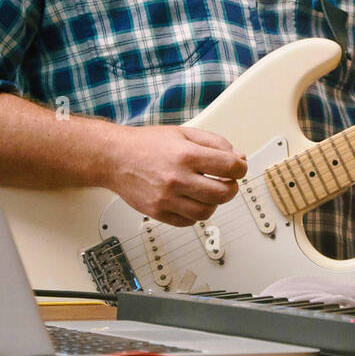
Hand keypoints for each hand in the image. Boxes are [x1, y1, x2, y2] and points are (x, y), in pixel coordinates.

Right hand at [103, 125, 246, 226]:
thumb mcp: (185, 133)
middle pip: (223, 193)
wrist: (114, 157)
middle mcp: (177, 178)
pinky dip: (196, 214)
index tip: (238, 168)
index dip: (240, 167)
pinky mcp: (157, 212)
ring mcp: (166, 198)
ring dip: (215, 203)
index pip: (230, 167)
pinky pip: (188, 222)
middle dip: (232, 187)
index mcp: (187, 155)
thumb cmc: (147, 144)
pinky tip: (192, 201)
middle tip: (227, 182)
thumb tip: (238, 158)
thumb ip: (215, 143)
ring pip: (207, 211)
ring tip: (209, 192)